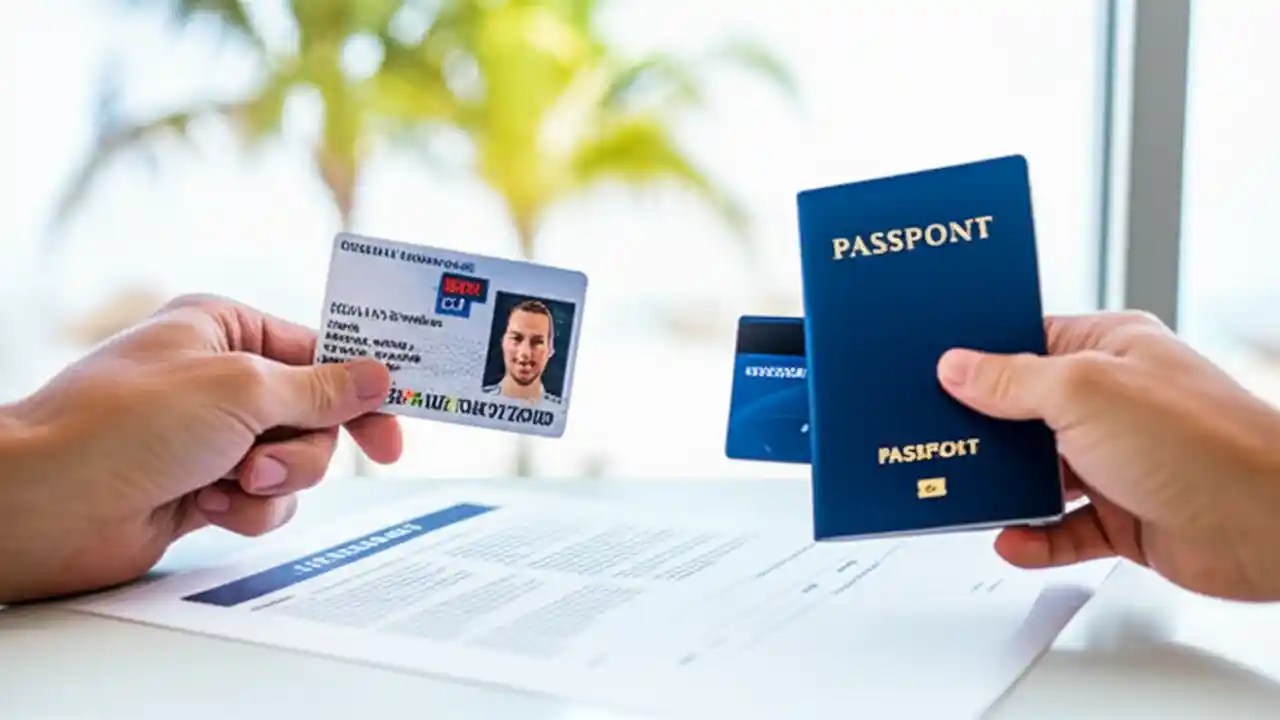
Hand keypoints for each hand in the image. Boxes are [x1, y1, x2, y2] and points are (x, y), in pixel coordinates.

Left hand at [0, 294, 401, 603]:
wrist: (46, 505)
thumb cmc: (124, 424)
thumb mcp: (241, 389)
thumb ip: (321, 389)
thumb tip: (379, 378)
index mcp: (226, 330)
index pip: (321, 353)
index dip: (362, 389)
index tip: (394, 429)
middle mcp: (222, 380)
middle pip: (317, 416)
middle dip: (300, 447)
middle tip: (264, 459)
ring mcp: (214, 437)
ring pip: (298, 464)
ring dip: (272, 480)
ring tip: (224, 483)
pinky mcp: (206, 488)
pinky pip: (266, 501)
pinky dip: (246, 510)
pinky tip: (203, 507)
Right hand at [936, 311, 1279, 601]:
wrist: (1272, 524)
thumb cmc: (1202, 441)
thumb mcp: (1082, 392)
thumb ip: (1011, 381)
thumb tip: (957, 368)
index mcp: (1109, 348)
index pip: (1027, 343)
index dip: (979, 357)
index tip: (931, 370)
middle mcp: (1114, 401)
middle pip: (1024, 412)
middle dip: (981, 429)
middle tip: (935, 436)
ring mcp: (1119, 460)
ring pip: (1038, 474)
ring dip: (1004, 488)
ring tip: (964, 492)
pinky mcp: (1126, 516)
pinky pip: (1063, 528)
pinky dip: (1034, 538)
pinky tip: (1011, 539)